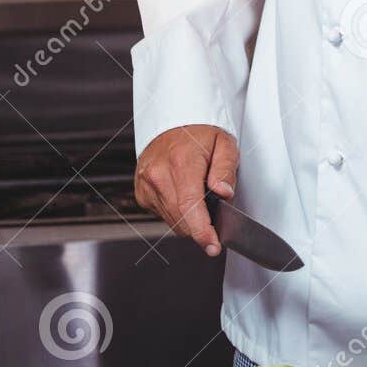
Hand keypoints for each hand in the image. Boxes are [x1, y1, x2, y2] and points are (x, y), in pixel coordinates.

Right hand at [134, 124, 238, 255]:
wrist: (173, 122)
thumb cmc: (200, 133)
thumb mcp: (225, 143)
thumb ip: (226, 169)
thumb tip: (224, 192)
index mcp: (181, 161)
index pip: (190, 206)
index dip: (202, 231)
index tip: (212, 245)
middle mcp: (158, 174)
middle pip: (180, 218)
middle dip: (200, 227)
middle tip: (216, 219)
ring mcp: (146, 184)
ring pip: (172, 220)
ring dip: (189, 220)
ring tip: (200, 198)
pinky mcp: (141, 193)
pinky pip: (163, 214)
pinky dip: (177, 213)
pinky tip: (184, 196)